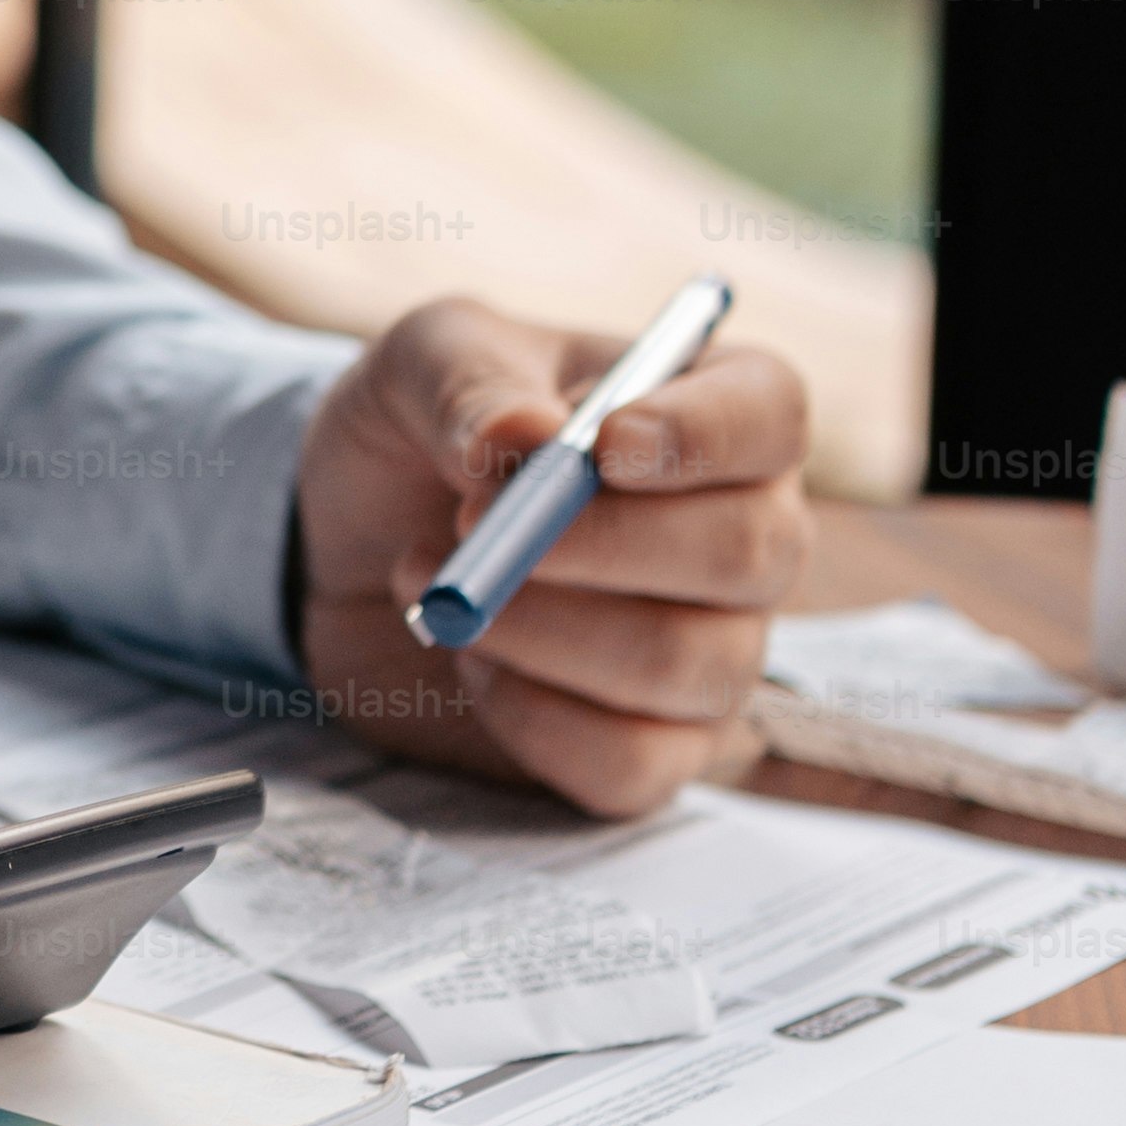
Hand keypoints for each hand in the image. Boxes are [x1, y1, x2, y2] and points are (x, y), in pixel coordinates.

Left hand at [292, 297, 810, 815]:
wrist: (352, 555)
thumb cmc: (418, 437)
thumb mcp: (419, 364)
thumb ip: (468, 384)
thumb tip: (526, 440)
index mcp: (712, 409)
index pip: (772, 414)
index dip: (705, 434)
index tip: (603, 448)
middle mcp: (744, 534)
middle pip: (748, 549)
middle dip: (600, 544)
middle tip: (474, 524)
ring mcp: (713, 650)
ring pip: (684, 662)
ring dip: (538, 629)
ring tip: (444, 591)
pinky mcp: (656, 747)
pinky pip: (632, 761)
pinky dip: (532, 719)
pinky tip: (475, 667)